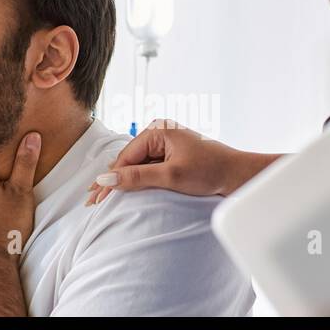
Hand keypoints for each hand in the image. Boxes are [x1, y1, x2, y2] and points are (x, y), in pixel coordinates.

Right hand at [86, 119, 281, 204]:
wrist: (237, 174)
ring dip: (121, 181)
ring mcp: (165, 144)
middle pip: (128, 160)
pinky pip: (147, 167)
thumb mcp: (171, 176)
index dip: (109, 178)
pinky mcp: (171, 155)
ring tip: (101, 196)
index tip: (95, 196)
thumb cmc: (210, 170)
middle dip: (110, 179)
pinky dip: (135, 180)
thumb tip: (107, 178)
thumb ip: (138, 177)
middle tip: (91, 200)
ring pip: (136, 164)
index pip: (126, 157)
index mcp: (158, 130)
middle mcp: (159, 133)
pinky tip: (123, 190)